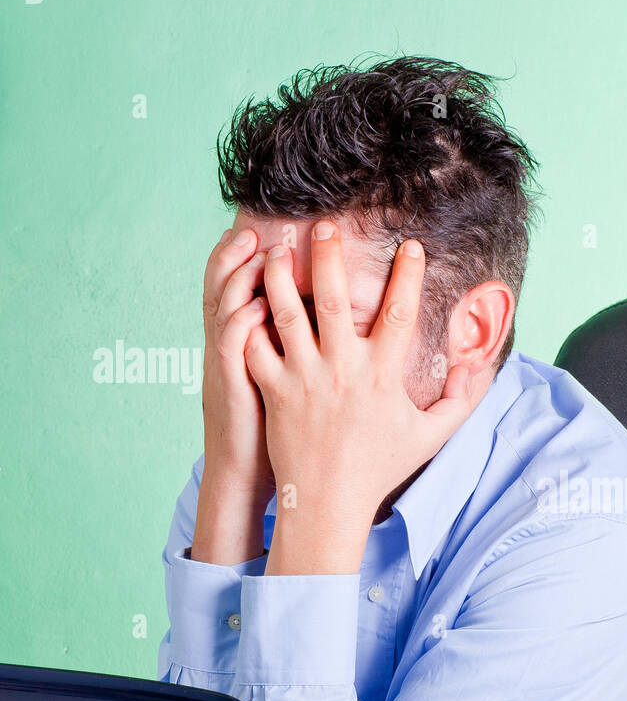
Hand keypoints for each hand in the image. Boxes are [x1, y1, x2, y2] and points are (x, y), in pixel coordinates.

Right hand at [191, 228, 273, 563]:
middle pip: (225, 285)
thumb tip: (328, 322)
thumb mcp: (281, 379)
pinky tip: (260, 305)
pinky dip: (241, 321)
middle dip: (240, 253)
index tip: (269, 230)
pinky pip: (231, 345)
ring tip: (262, 249)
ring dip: (241, 275)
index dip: (247, 258)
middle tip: (264, 227)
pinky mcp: (233, 385)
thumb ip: (295, 346)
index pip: (240, 287)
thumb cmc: (274, 429)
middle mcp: (231, 345)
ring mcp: (229, 363)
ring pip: (225, 306)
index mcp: (244, 341)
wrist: (247, 473)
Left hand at [246, 223, 474, 574]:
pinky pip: (255, 345)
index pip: (400, 312)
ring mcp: (303, 378)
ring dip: (279, 276)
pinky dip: (249, 318)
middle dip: (327, 255)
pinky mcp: (272, 390)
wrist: (328, 503)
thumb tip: (478, 369)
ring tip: (277, 250)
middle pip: (332, 298)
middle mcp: (342, 369)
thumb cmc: (380, 469)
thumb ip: (460, 402)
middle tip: (324, 225)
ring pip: (285, 312)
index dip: (409, 275)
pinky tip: (248, 296)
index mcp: (382, 375)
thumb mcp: (431, 437)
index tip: (411, 246)